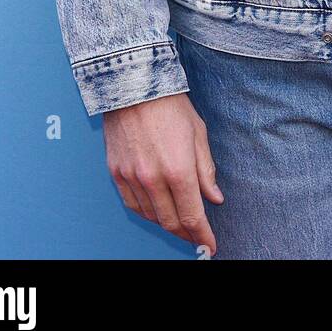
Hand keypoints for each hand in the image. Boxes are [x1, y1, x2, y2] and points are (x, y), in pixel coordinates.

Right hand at [102, 92, 223, 253]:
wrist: (134, 84)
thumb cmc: (170, 105)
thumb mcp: (198, 134)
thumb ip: (206, 170)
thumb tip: (215, 198)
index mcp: (178, 169)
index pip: (192, 217)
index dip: (203, 236)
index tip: (211, 246)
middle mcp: (153, 179)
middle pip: (171, 222)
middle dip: (187, 234)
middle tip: (197, 237)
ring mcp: (131, 178)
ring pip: (151, 216)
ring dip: (167, 223)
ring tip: (179, 220)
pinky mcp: (116, 173)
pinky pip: (132, 204)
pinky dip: (147, 212)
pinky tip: (156, 209)